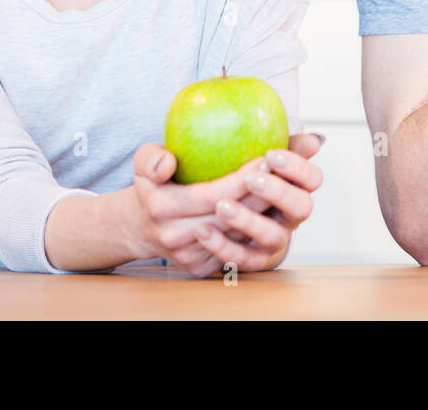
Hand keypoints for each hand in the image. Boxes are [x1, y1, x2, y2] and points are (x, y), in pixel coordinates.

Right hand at [127, 133, 322, 276]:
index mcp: (162, 208)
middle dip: (262, 195)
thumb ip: (151, 158)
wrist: (142, 226)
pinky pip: (236, 251)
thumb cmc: (153, 187)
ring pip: (238, 237)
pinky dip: (256, 232)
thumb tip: (167, 162)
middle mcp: (176, 237)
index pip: (212, 195)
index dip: (242, 180)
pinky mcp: (201, 269)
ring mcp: (190, 257)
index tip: (266, 159)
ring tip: (284, 189)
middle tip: (284, 172)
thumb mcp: (143, 164)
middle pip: (231, 218)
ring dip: (264, 214)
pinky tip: (273, 212)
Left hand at [193, 133, 323, 273]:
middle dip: (280, 192)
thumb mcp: (234, 152)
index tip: (271, 154)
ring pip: (273, 237)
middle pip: (302, 208)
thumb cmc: (220, 174)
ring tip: (221, 206)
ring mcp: (271, 242)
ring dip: (250, 221)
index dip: (298, 167)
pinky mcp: (247, 262)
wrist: (191, 216)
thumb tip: (305, 136)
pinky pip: (241, 259)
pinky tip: (202, 231)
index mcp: (294, 186)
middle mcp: (288, 216)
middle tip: (251, 179)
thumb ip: (261, 137)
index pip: (312, 178)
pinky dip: (222, 247)